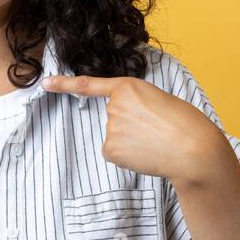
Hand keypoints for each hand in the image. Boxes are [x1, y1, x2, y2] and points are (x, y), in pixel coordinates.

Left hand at [40, 73, 238, 186]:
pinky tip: (146, 154)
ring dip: (132, 141)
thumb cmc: (186, 124)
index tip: (45, 83)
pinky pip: (115, 153)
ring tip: (156, 142)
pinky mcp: (110, 149)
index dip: (64, 84)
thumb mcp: (160, 101)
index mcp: (128, 86)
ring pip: (115, 137)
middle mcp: (113, 105)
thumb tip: (117, 128)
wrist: (194, 150)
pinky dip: (128, 156)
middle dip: (130, 125)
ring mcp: (110, 127)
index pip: (89, 84)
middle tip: (156, 130)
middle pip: (113, 117)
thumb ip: (136, 105)